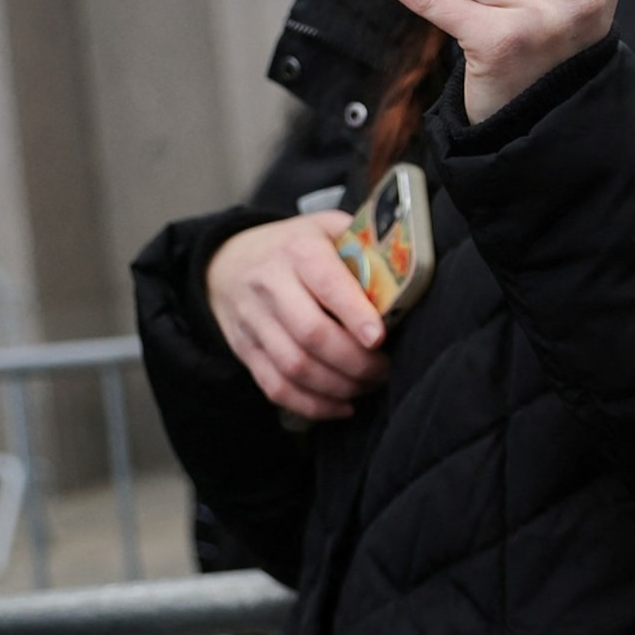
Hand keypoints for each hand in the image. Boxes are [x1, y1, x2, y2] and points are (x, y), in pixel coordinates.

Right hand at [206, 212, 387, 419]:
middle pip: (311, 334)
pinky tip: (343, 406)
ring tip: (368, 385)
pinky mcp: (245, 351)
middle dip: (356, 361)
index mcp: (298, 251)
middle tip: (384, 368)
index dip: (355, 315)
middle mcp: (270, 286)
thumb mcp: (327, 228)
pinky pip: (276, 387)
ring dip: (339, 386)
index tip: (379, 338)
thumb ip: (363, 243)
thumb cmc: (294, 246)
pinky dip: (313, 404)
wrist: (225, 262)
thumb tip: (409, 268)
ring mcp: (254, 321)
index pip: (326, 284)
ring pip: (295, 367)